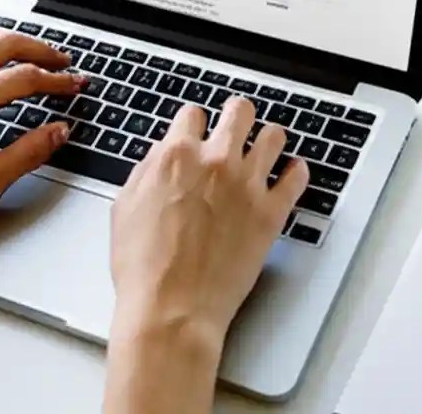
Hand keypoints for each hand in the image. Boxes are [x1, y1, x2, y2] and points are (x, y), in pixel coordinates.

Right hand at [109, 98, 309, 347]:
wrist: (172, 309)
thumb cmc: (144, 269)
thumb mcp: (125, 208)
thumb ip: (146, 171)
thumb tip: (161, 155)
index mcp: (176, 157)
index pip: (193, 114)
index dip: (194, 124)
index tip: (198, 133)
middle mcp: (215, 162)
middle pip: (238, 111)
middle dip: (236, 116)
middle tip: (237, 126)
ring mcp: (247, 185)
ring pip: (274, 136)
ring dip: (268, 140)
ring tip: (266, 149)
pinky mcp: (272, 212)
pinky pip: (297, 177)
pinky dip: (296, 173)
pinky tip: (291, 175)